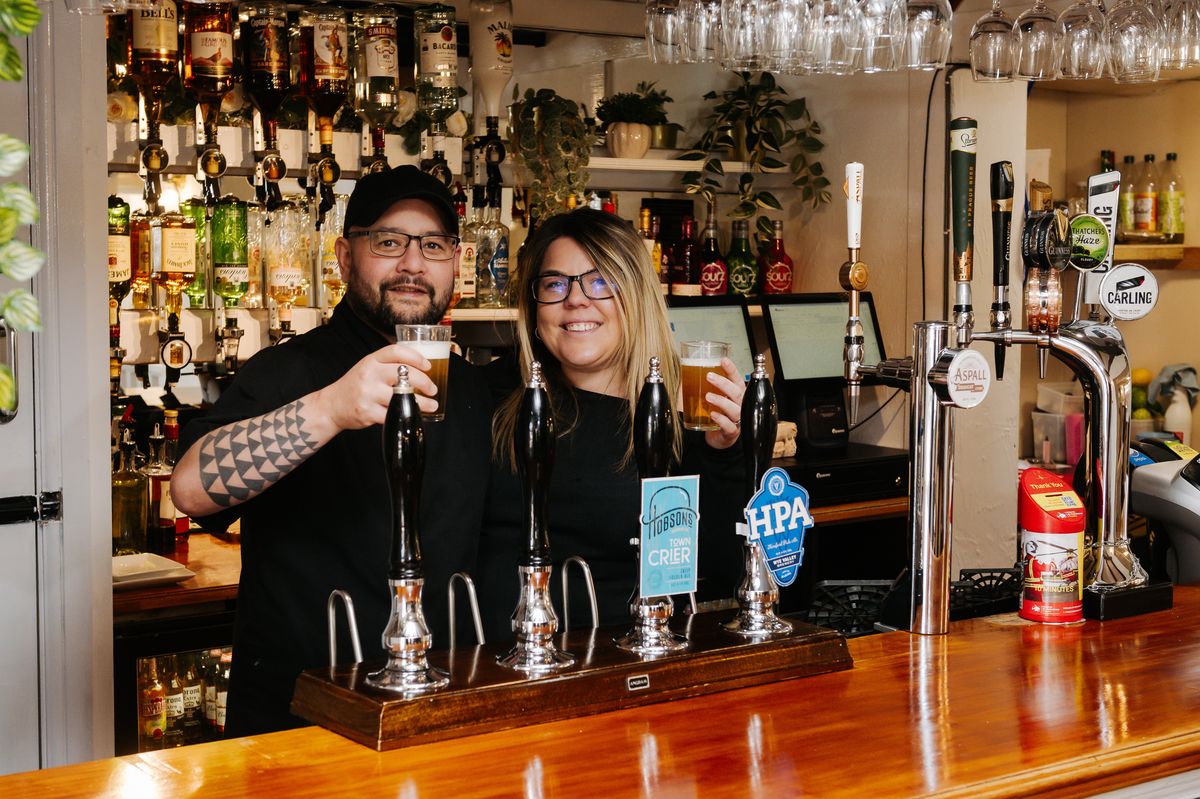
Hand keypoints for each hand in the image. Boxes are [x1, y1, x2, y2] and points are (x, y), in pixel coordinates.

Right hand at [314, 343, 439, 431]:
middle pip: (404, 373)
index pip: (396, 351)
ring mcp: (368, 393)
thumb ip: (388, 365)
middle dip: (424, 382)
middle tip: (433, 389)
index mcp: (371, 360)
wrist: (332, 405)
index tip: (428, 365)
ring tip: (431, 405)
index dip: (416, 357)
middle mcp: (369, 374)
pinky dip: (407, 415)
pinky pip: (394, 414)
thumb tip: (420, 368)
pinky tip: (414, 415)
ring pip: (402, 396)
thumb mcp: (368, 368)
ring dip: (422, 403)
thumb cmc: (356, 385)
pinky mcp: (368, 412)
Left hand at [704, 357, 744, 449]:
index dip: (731, 370)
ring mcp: (737, 419)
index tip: (723, 360)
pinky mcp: (731, 432)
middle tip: (708, 376)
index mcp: (736, 394)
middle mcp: (740, 405)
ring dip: (721, 401)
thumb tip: (685, 370)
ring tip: (708, 396)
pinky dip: (722, 420)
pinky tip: (713, 414)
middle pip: (737, 392)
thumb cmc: (717, 413)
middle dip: (724, 383)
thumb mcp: (712, 397)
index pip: (736, 379)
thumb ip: (703, 385)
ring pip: (735, 409)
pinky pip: (730, 426)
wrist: (718, 437)